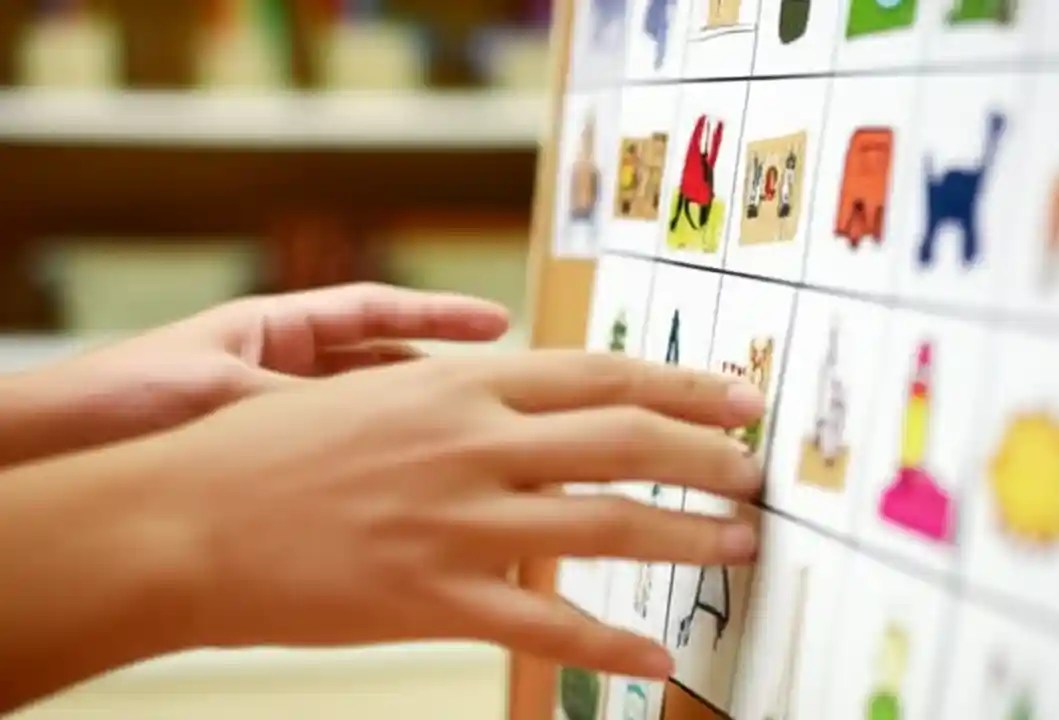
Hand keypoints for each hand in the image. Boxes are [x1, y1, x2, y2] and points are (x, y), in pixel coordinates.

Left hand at [0, 283, 508, 465]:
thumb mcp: (227, 386)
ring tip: (466, 440)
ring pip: (364, 415)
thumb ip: (302, 403)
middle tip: (497, 390)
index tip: (498, 321)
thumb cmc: (124, 397)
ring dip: (408, 424)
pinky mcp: (267, 460)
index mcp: (274, 326)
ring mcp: (279, 414)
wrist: (61, 448)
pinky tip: (403, 486)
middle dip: (437, 373)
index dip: (441, 313)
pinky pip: (335, 457)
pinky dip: (369, 465)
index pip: (377, 310)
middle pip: (381, 363)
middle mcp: (282, 367)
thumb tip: (378, 424)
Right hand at [153, 351, 764, 677]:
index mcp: (459, 381)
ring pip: (606, 524)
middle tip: (761, 471)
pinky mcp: (431, 599)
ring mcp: (455, 521)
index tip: (741, 397)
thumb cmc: (274, 448)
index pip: (603, 374)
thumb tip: (547, 404)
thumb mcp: (379, 393)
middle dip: (710, 454)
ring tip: (741, 542)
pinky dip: (611, 643)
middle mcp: (471, 440)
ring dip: (688, 535)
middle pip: (626, 439)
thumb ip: (467, 397)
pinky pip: (546, 624)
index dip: (685, 385)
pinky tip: (656, 657)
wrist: (183, 517)